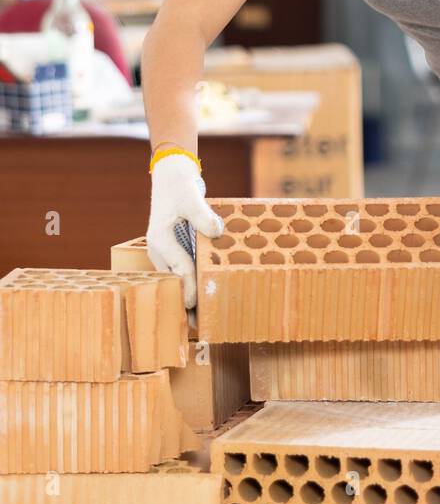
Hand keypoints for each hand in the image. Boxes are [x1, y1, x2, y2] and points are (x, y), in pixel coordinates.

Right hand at [146, 154, 224, 308]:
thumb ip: (203, 215)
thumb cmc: (180, 187)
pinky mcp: (171, 252)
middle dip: (186, 303)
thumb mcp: (192, 196)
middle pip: (175, 282)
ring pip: (175, 281)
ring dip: (187, 298)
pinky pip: (180, 273)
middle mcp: (158, 250)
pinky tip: (199, 302)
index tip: (197, 305)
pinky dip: (189, 286)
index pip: (179, 269)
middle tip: (199, 326)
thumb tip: (217, 232)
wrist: (171, 178)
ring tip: (198, 323)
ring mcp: (163, 252)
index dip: (190, 288)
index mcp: (160, 239)